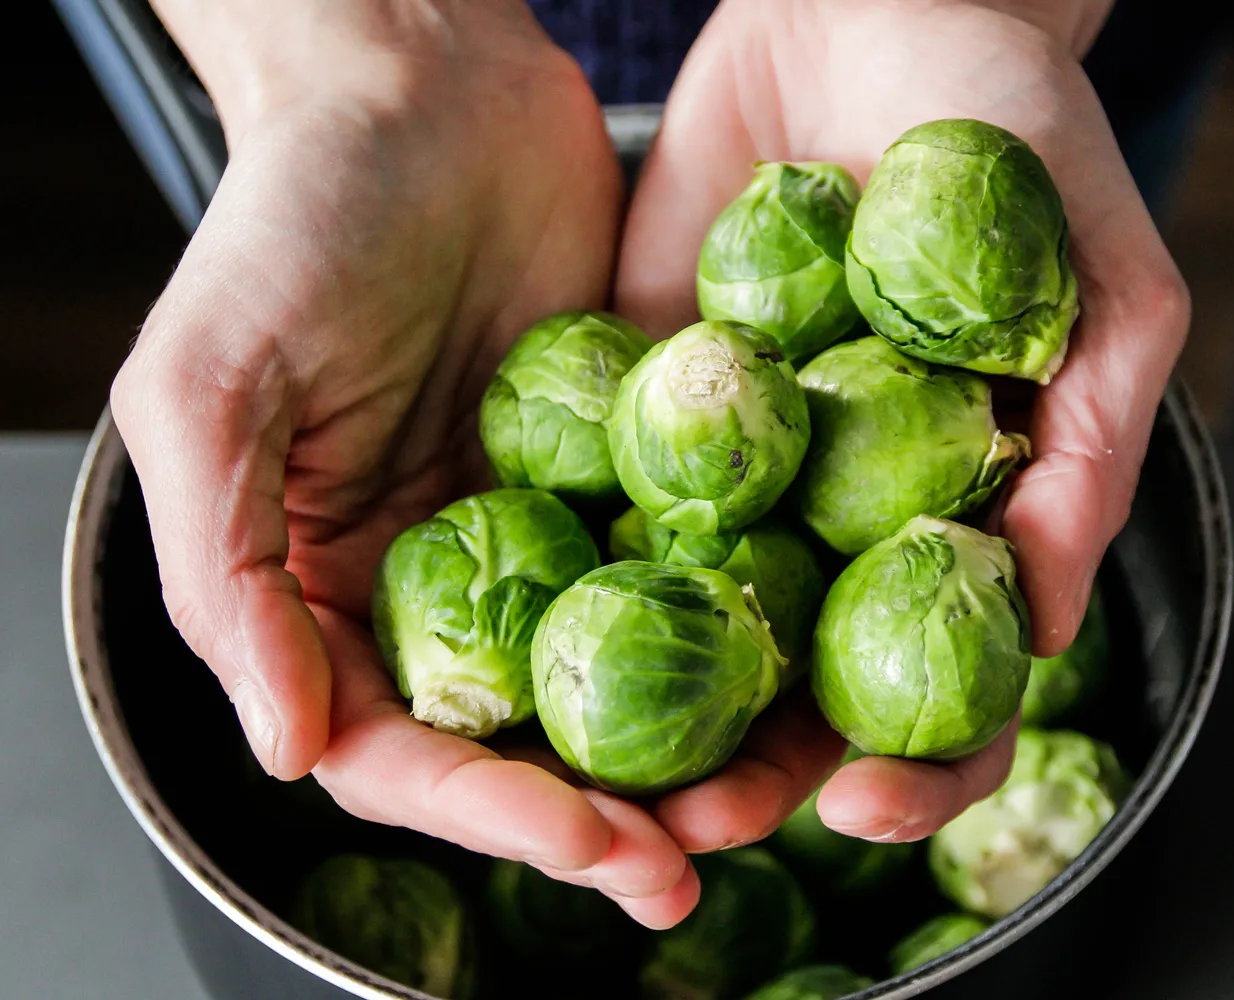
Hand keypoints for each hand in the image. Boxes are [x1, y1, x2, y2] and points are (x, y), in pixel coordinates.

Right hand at [115, 0, 697, 925]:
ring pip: (615, 683)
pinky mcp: (628, 470)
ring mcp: (542, 531)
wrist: (428, 84)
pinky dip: (731, 634)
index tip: (586, 845)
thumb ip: (227, 574)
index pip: (400, 750)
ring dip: (682, 758)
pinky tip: (791, 680)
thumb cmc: (295, 218)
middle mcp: (441, 581)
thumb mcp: (214, 389)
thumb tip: (285, 748)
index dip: (486, 816)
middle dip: (597, 820)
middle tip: (684, 868)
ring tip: (761, 806)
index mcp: (329, 589)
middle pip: (519, 745)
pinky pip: (682, 573)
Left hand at [617, 0, 1188, 841]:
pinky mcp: (649, 398)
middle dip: (763, 771)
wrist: (875, 0)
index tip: (862, 799)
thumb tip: (1051, 619)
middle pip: (810, 685)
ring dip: (657, 715)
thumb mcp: (1110, 284)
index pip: (953, 686)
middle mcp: (853, 507)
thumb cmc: (1022, 131)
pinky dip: (578, 570)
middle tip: (704, 827)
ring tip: (604, 774)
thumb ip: (1095, 448)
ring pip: (701, 625)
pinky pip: (611, 495)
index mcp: (968, 511)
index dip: (920, 764)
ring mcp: (747, 461)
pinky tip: (535, 629)